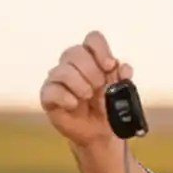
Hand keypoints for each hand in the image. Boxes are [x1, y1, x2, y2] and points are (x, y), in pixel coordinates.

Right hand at [39, 30, 134, 146]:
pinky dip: (65, 97)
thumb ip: (123, 79)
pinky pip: (51, 90)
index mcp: (92, 58)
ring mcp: (58, 79)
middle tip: (99, 86)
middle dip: (91, 70)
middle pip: (75, 52)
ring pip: (62, 70)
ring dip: (79, 84)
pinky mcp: (48, 96)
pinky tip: (74, 105)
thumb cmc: (107, 108)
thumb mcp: (120, 93)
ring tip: (87, 97)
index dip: (101, 50)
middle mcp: (73, 64)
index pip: (92, 39)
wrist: (99, 132)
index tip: (109, 66)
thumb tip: (123, 68)